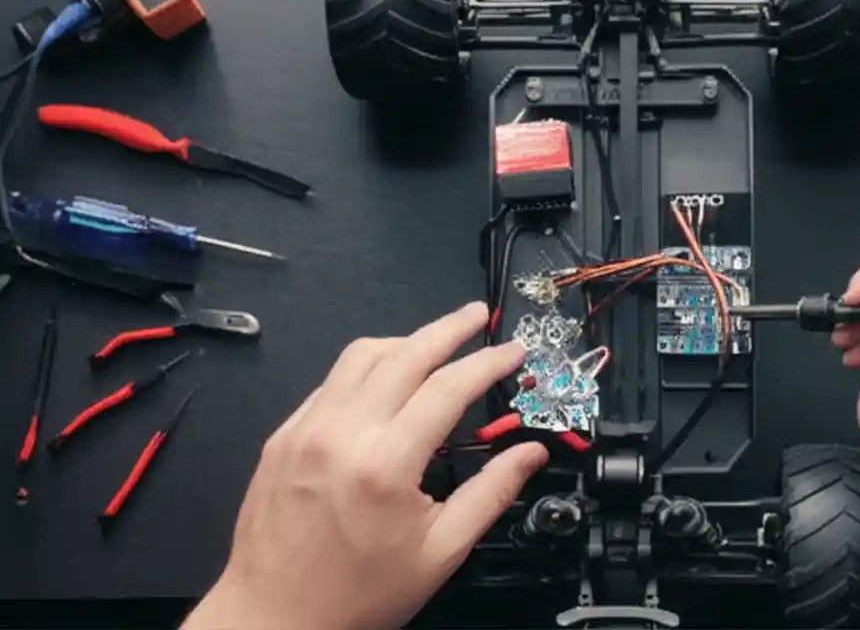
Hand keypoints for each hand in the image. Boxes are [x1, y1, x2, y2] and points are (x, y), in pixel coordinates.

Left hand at [184, 303, 547, 629]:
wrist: (271, 620)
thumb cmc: (358, 596)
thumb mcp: (439, 553)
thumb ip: (490, 495)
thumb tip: (531, 453)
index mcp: (385, 465)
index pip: (447, 388)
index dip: (487, 362)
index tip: (514, 351)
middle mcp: (341, 434)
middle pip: (404, 354)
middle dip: (449, 328)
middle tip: (479, 315)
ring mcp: (305, 430)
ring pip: (360, 357)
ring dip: (404, 341)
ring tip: (437, 343)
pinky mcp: (282, 436)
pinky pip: (330, 383)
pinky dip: (366, 368)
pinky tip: (386, 381)